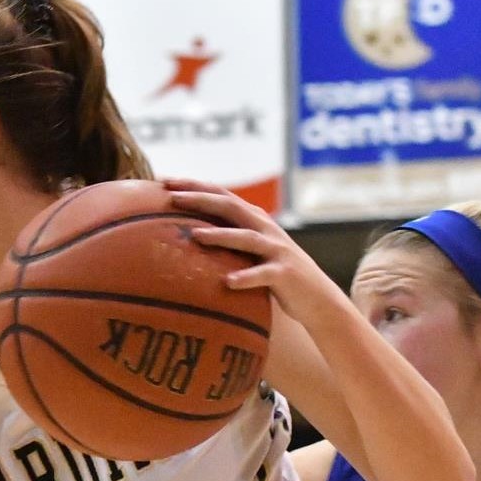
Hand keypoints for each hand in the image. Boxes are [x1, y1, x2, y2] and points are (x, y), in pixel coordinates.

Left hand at [160, 179, 341, 319]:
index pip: (221, 196)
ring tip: (196, 236)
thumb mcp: (250, 252)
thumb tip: (185, 235)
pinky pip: (263, 275)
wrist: (317, 298)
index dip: (194, 186)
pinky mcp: (284, 274)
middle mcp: (265, 229)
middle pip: (231, 207)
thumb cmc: (274, 275)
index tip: (163, 182)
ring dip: (221, 236)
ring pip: (246, 238)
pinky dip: (246, 277)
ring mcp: (276, 250)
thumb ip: (227, 239)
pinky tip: (227, 282)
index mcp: (254, 220)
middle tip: (171, 197)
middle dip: (201, 199)